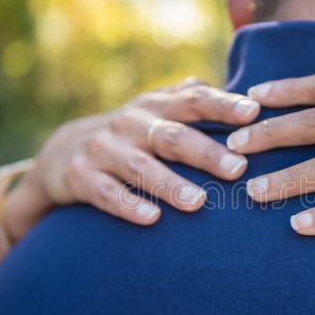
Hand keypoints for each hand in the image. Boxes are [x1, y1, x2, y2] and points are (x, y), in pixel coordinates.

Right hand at [3, 78, 259, 240]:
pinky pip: (107, 193)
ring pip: (141, 167)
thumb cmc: (131, 134)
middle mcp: (131, 123)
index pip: (194, 100)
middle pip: (172, 136)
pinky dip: (128, 205)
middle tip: (237, 168)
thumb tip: (249, 97)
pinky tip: (151, 218)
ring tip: (198, 202)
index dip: (223, 105)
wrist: (60, 153)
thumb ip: (195, 100)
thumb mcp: (157, 111)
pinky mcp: (82, 177)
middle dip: (206, 152)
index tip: (253, 114)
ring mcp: (105, 150)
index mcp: (156, 106)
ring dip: (170, 185)